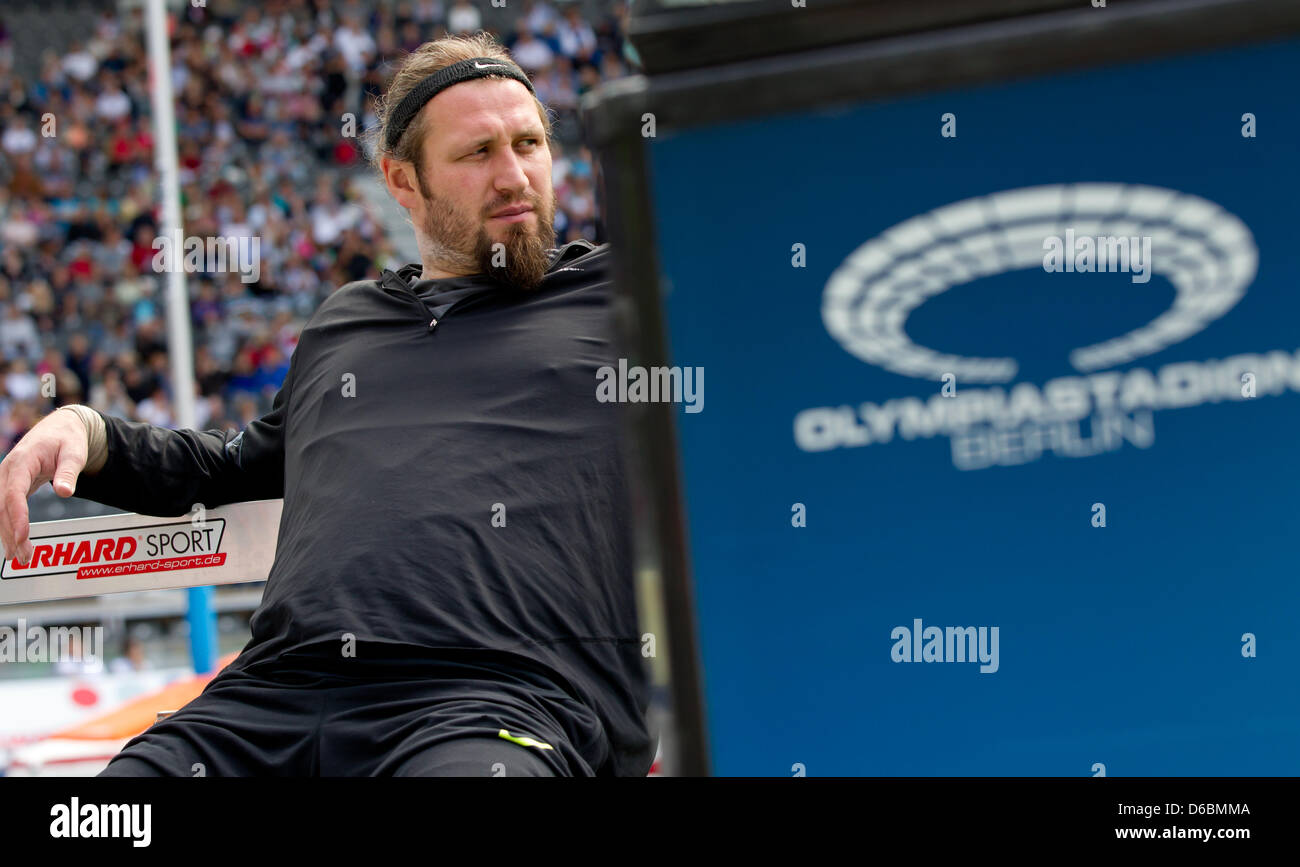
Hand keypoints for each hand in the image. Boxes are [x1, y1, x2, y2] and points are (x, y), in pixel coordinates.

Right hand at [0, 408, 89, 565]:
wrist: (61, 428)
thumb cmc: (68, 439)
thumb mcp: (74, 452)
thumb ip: (69, 471)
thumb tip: (66, 492)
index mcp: (22, 461)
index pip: (13, 493)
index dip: (16, 516)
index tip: (22, 536)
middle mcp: (8, 471)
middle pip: (3, 507)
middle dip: (11, 533)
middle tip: (23, 556)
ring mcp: (7, 479)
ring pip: (1, 510)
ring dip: (8, 534)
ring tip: (21, 556)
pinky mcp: (11, 486)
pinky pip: (6, 508)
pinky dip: (9, 526)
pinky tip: (15, 543)